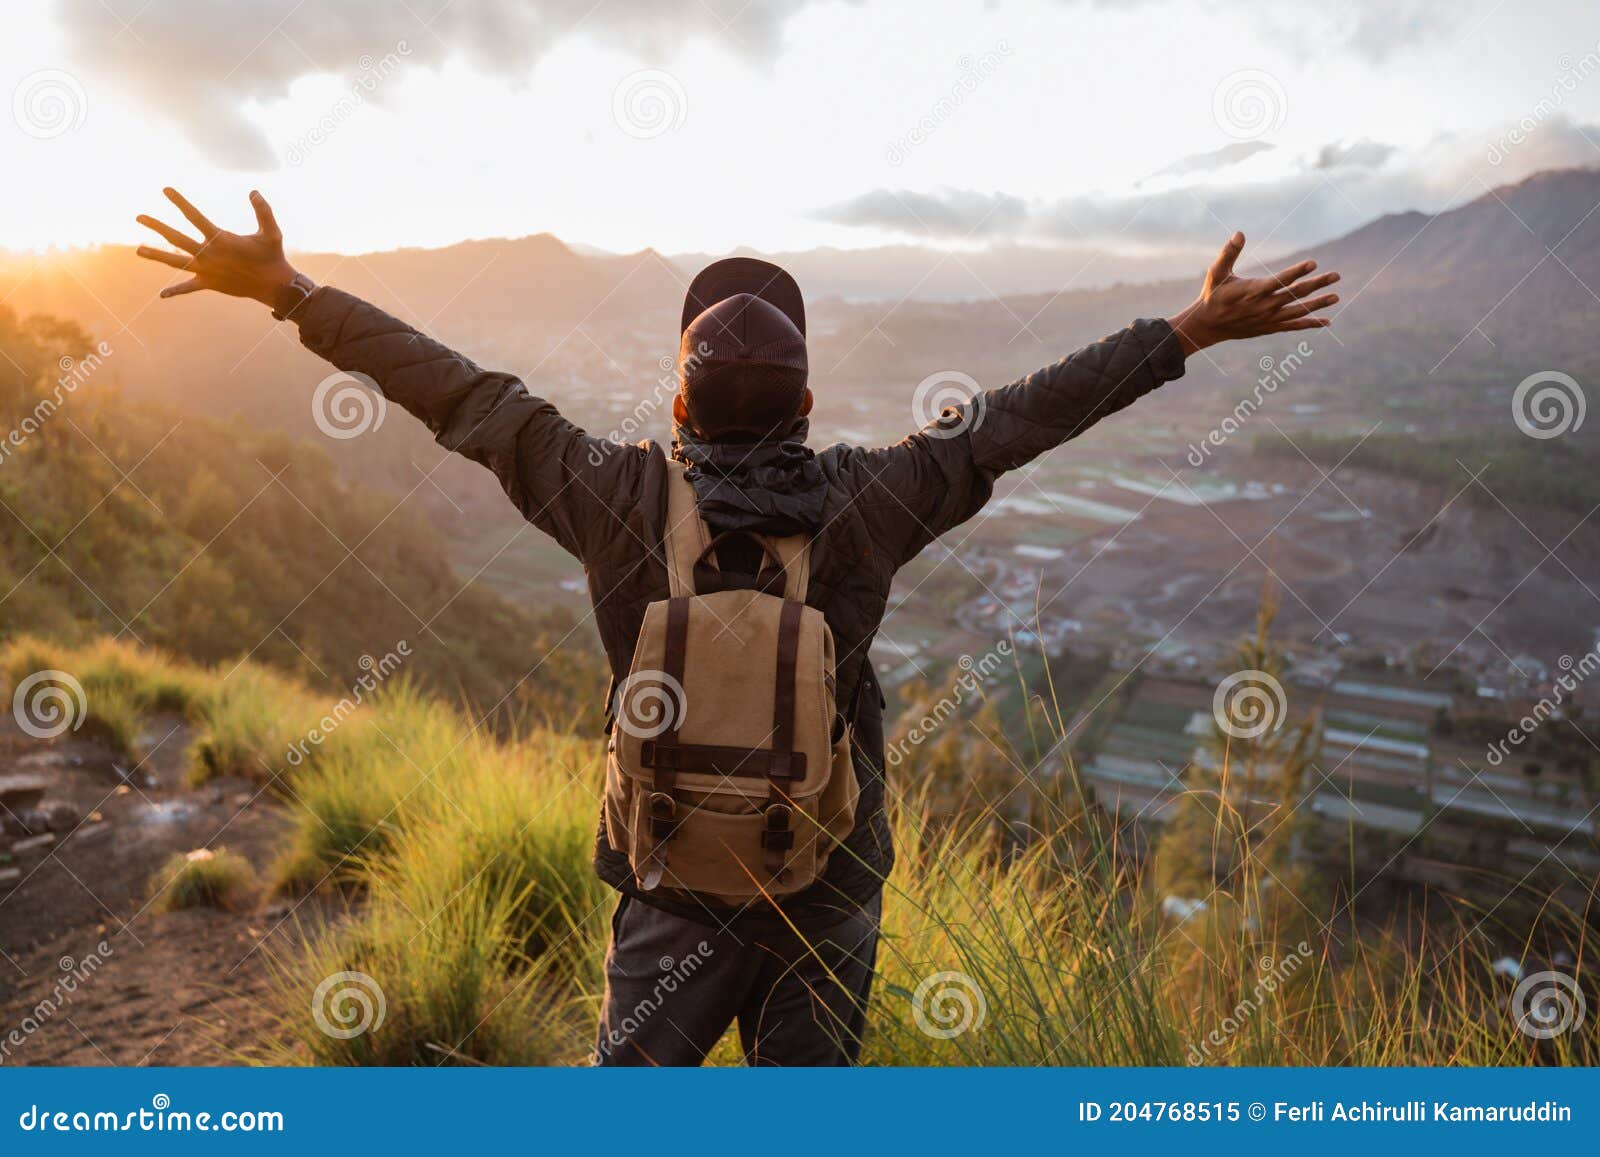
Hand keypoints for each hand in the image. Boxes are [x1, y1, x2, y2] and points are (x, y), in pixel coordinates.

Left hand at [136, 188, 300, 306]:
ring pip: (176, 262)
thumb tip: (253, 191)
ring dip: (157, 255)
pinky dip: (176, 291)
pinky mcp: (209, 283)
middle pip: (176, 238)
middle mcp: (208, 254)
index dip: (179, 202)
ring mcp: (207, 270)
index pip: (194, 216)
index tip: (165, 190)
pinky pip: (189, 287)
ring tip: (138, 250)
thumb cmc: (272, 256)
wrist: (273, 285)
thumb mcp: (271, 231)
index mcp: (220, 239)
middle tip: (139, 217)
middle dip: (156, 226)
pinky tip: (162, 294)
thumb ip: (263, 210)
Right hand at [1166, 232, 1339, 355]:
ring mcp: (1268, 319)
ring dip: (1318, 304)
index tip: (1313, 263)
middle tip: (1336, 276)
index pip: (1279, 281)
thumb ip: (1229, 253)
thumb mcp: (1216, 272)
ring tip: (1336, 297)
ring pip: (1298, 311)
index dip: (1296, 272)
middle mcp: (1264, 306)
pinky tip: (1326, 321)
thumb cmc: (1213, 294)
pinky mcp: (1270, 327)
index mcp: (1253, 291)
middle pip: (1295, 294)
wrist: (1207, 325)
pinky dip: (1310, 323)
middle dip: (1317, 284)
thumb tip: (1240, 233)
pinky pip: (1293, 326)